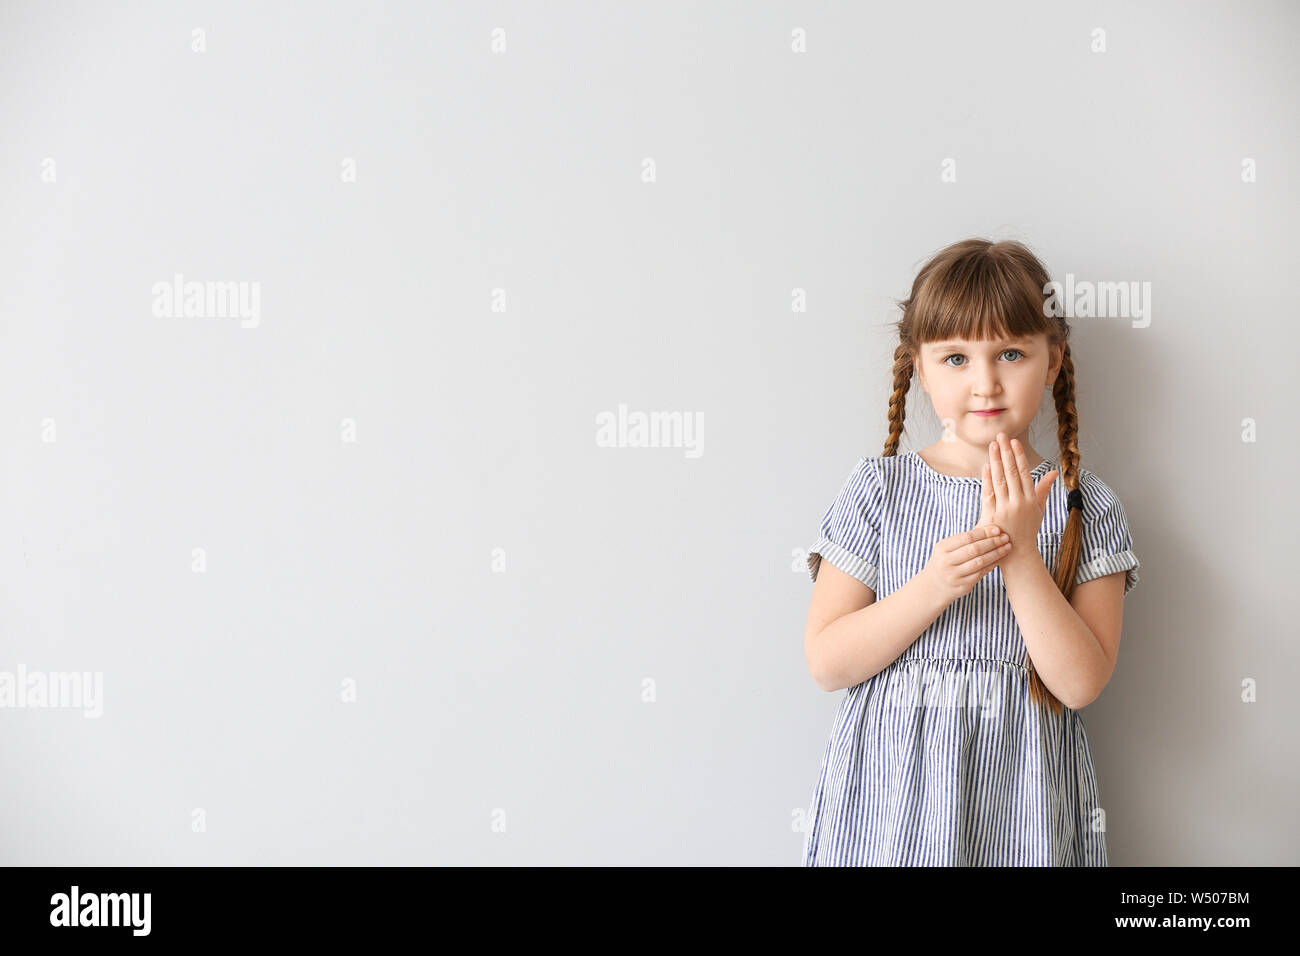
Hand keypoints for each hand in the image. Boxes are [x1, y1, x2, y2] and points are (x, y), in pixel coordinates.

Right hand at [922, 524, 1012, 603]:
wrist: (934, 586)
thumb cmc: (945, 561)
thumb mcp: (946, 548)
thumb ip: (963, 540)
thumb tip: (990, 529)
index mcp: (942, 548)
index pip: (966, 537)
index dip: (983, 532)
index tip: (997, 529)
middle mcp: (946, 562)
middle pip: (974, 549)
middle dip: (992, 542)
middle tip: (1005, 537)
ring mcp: (954, 575)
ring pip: (980, 562)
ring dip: (996, 553)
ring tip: (1007, 547)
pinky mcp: (963, 586)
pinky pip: (981, 573)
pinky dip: (992, 564)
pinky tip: (1000, 558)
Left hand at [978, 433, 1056, 552]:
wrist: (1017, 553)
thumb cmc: (1029, 529)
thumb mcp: (1039, 509)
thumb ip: (1044, 489)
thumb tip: (1054, 472)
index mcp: (1031, 500)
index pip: (1025, 473)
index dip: (1019, 456)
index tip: (1014, 442)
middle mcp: (1018, 503)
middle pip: (1011, 473)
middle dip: (1006, 452)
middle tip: (1001, 435)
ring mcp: (1005, 509)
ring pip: (1000, 480)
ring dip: (995, 461)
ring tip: (992, 445)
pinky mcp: (992, 515)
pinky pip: (989, 493)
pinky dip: (986, 478)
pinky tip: (985, 465)